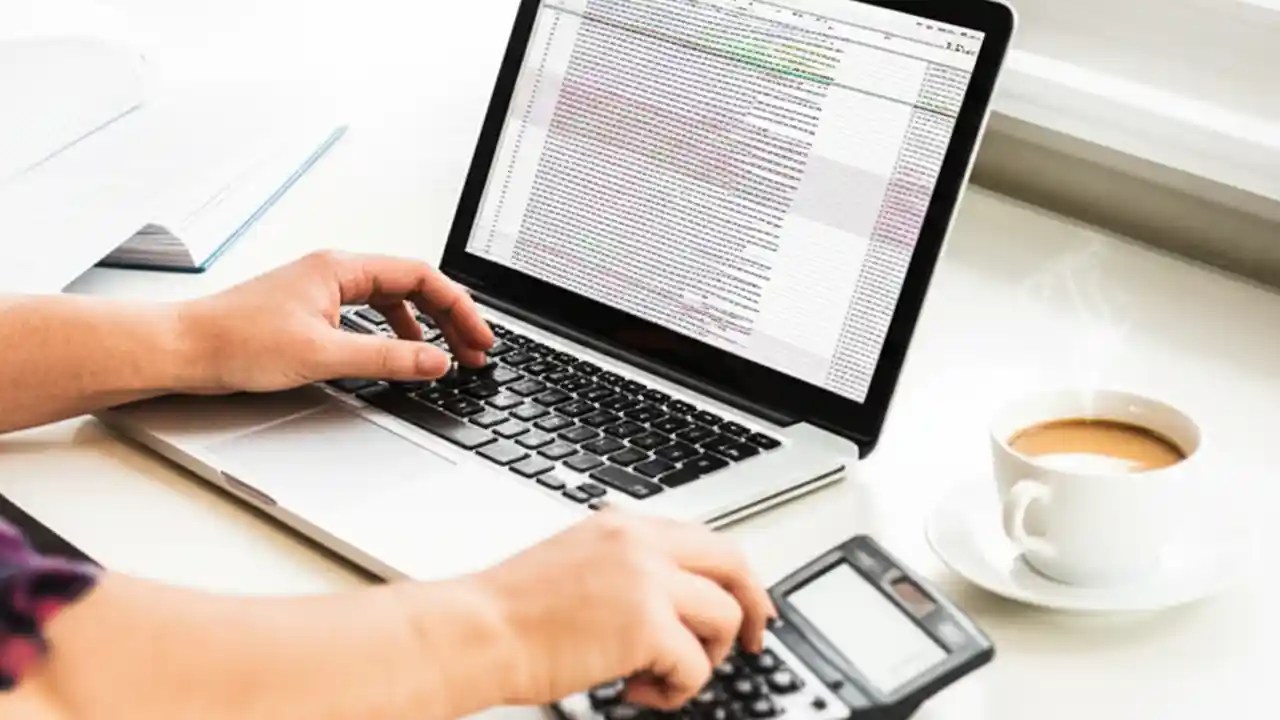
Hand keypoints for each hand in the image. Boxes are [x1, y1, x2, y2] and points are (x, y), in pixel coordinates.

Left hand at [179, 251, 493, 392]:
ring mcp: (323, 291)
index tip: (479, 338)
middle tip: (475, 350)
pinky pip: (370, 315)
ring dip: (425, 327)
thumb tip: (435, 361)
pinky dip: (395, 334)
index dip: (458, 308)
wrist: (182, 349)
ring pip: (393, 301)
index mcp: (341, 267)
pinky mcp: (312, 313)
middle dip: (449, 318)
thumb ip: (387, 358)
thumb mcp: (324, 354)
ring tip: (446, 355)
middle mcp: (335, 272)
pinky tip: (399, 354)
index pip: (422, 276)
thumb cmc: (235, 341)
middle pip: (413, 286)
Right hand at [474, 512, 775, 709]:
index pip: (705, 539)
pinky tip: (639, 690)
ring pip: (724, 618)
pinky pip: (697, 667)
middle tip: (752, 643)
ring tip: (660, 674)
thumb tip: (673, 602)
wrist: (476, 631)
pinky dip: (677, 690)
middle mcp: (642, 543)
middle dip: (753, 608)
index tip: (745, 603)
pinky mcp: (647, 625)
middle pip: (734, 565)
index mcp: (625, 525)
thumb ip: (627, 567)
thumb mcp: (577, 560)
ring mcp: (648, 581)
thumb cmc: (511, 610)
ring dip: (704, 657)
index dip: (734, 576)